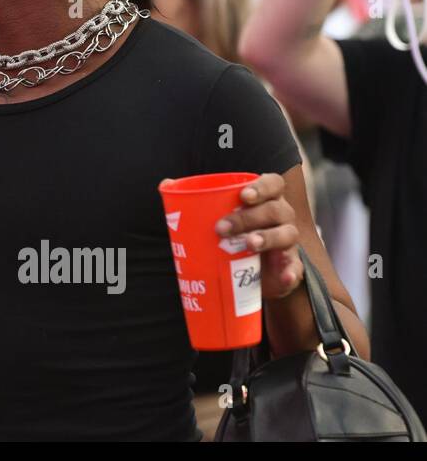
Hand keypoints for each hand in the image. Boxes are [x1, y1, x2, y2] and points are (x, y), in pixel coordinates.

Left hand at [162, 172, 304, 300]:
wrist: (252, 272)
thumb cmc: (234, 233)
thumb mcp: (218, 215)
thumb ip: (195, 199)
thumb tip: (165, 183)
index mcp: (266, 199)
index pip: (273, 184)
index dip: (262, 187)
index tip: (243, 196)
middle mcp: (282, 217)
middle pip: (274, 210)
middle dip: (248, 217)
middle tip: (221, 228)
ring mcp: (288, 242)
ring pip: (286, 235)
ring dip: (268, 238)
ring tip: (248, 244)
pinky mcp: (290, 266)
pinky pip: (296, 269)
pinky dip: (291, 272)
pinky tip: (283, 277)